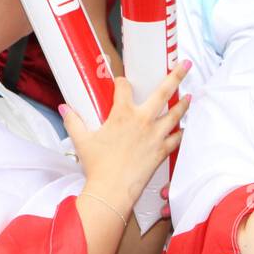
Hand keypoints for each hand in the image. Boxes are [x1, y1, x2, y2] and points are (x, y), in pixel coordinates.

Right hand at [62, 64, 192, 213]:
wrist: (112, 190)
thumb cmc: (97, 165)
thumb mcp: (82, 140)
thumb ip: (73, 121)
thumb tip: (64, 108)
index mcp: (122, 114)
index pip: (124, 88)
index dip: (122, 82)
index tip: (122, 81)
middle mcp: (143, 121)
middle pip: (163, 92)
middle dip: (176, 75)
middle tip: (184, 63)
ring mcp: (156, 135)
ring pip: (175, 114)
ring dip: (183, 104)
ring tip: (189, 95)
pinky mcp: (162, 151)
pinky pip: (176, 139)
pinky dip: (180, 133)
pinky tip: (182, 128)